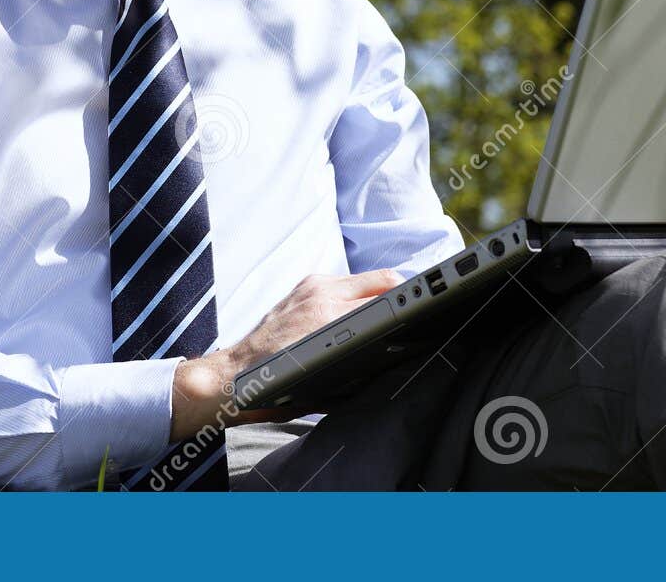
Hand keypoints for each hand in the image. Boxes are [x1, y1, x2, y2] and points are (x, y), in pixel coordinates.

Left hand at [168, 268, 401, 440]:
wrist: (233, 376)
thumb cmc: (276, 388)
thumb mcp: (326, 386)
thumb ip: (360, 364)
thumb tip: (391, 359)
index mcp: (330, 319)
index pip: (388, 297)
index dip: (415, 301)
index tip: (433, 307)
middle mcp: (322, 296)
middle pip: (383, 279)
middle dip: (404, 292)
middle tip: (419, 309)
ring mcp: (311, 287)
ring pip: (364, 278)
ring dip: (378, 292)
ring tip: (389, 313)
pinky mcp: (303, 286)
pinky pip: (342, 282)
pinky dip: (355, 293)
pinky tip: (355, 313)